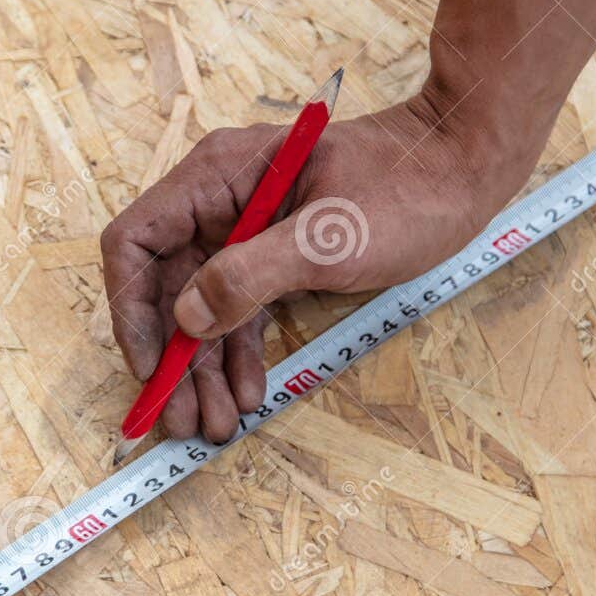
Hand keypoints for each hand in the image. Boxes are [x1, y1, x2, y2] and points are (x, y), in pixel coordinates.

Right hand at [101, 90, 533, 442]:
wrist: (463, 170)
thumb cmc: (405, 187)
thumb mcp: (328, 239)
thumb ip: (251, 275)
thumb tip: (187, 317)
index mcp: (216, 176)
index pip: (137, 241)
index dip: (132, 308)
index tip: (150, 366)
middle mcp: (218, 201)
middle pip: (166, 288)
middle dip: (172, 358)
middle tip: (180, 420)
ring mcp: (244, 230)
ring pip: (201, 308)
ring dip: (203, 369)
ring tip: (212, 425)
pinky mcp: (274, 257)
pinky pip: (240, 311)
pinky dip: (239, 354)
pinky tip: (247, 394)